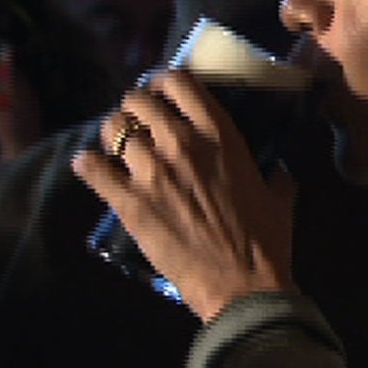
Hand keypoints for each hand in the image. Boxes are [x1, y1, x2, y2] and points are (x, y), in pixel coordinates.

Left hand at [72, 69, 294, 322]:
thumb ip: (275, 175)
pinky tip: (89, 167)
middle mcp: (182, 143)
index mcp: (219, 135)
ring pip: (113, 129)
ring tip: (115, 148)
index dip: (162, 82)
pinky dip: (87, 164)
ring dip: (112, 135)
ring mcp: (152, 172)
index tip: (158, 92)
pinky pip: (93, 169)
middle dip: (133, 108)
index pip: (179, 82)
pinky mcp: (129, 202)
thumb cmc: (265, 242)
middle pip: (138, 100)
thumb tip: (277, 169)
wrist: (241, 285)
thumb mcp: (279, 198)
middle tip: (135, 123)